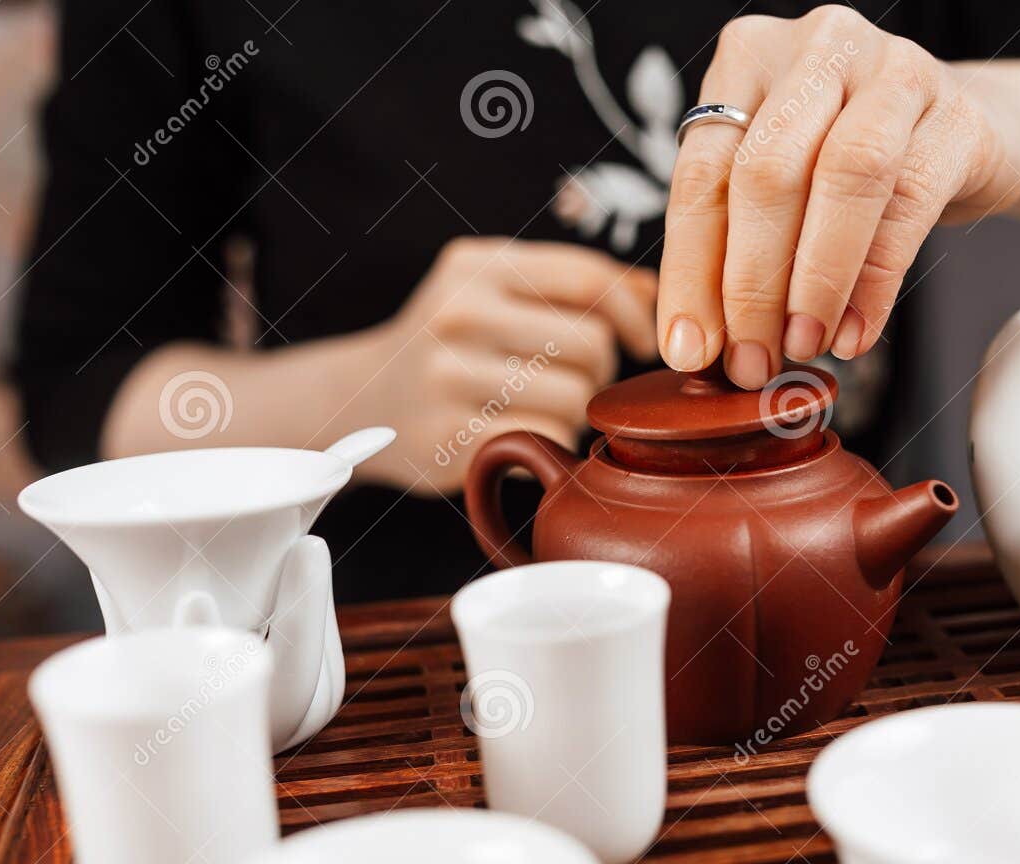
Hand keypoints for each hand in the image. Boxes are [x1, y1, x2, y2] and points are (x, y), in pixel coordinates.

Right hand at [349, 236, 657, 494]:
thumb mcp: (497, 291)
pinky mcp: (448, 436)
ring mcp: (448, 376)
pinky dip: (553, 442)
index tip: (642, 341)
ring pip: (575, 397)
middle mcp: (457, 313)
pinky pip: (547, 439)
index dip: (634, 314)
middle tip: (578, 380)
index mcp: (476, 266)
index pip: (588, 279)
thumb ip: (574, 285)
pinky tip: (526, 432)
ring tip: (548, 406)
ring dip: (579, 411)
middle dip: (601, 370)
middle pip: (591, 345)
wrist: (362, 401)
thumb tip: (656, 293)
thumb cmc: (454, 344)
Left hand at [658, 6, 1019, 386]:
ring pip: (842, 177)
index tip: (688, 349)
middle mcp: (816, 47)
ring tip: (804, 346)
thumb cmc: (854, 164)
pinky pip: (909, 204)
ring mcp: (892, 70)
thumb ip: (735, 244)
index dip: (690, 272)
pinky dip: (875, 283)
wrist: (967, 131)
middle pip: (767, 174)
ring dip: (815, 282)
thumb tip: (695, 344)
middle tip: (753, 360)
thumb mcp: (783, 187)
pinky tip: (856, 333)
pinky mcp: (957, 114)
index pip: (702, 175)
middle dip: (752, 285)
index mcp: (748, 57)